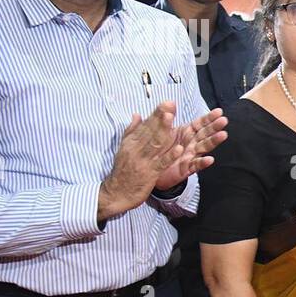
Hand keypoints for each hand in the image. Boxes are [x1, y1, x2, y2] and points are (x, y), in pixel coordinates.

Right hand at [97, 103, 182, 219]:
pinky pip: (161, 163)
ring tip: (173, 119)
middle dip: (161, 117)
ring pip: (155, 144)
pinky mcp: (149, 174)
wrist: (116, 193)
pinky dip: (170, 156)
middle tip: (171, 104)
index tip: (166, 102)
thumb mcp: (124, 149)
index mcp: (131, 143)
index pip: (145, 125)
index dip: (156, 114)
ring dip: (164, 131)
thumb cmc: (123, 170)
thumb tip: (137, 114)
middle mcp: (136, 150)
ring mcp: (143, 162)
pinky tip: (179, 149)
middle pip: (150, 131)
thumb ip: (132, 131)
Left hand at [155, 107, 227, 190]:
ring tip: (222, 135)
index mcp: (186, 133)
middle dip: (215, 127)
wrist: (150, 168)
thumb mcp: (160, 130)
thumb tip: (169, 102)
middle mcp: (192, 143)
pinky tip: (210, 159)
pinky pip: (196, 166)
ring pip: (204, 147)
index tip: (219, 111)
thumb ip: (165, 116)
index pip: (200, 123)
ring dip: (214, 141)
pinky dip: (203, 163)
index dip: (209, 118)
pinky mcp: (187, 168)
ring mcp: (191, 156)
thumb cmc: (158, 148)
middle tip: (223, 121)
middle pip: (206, 134)